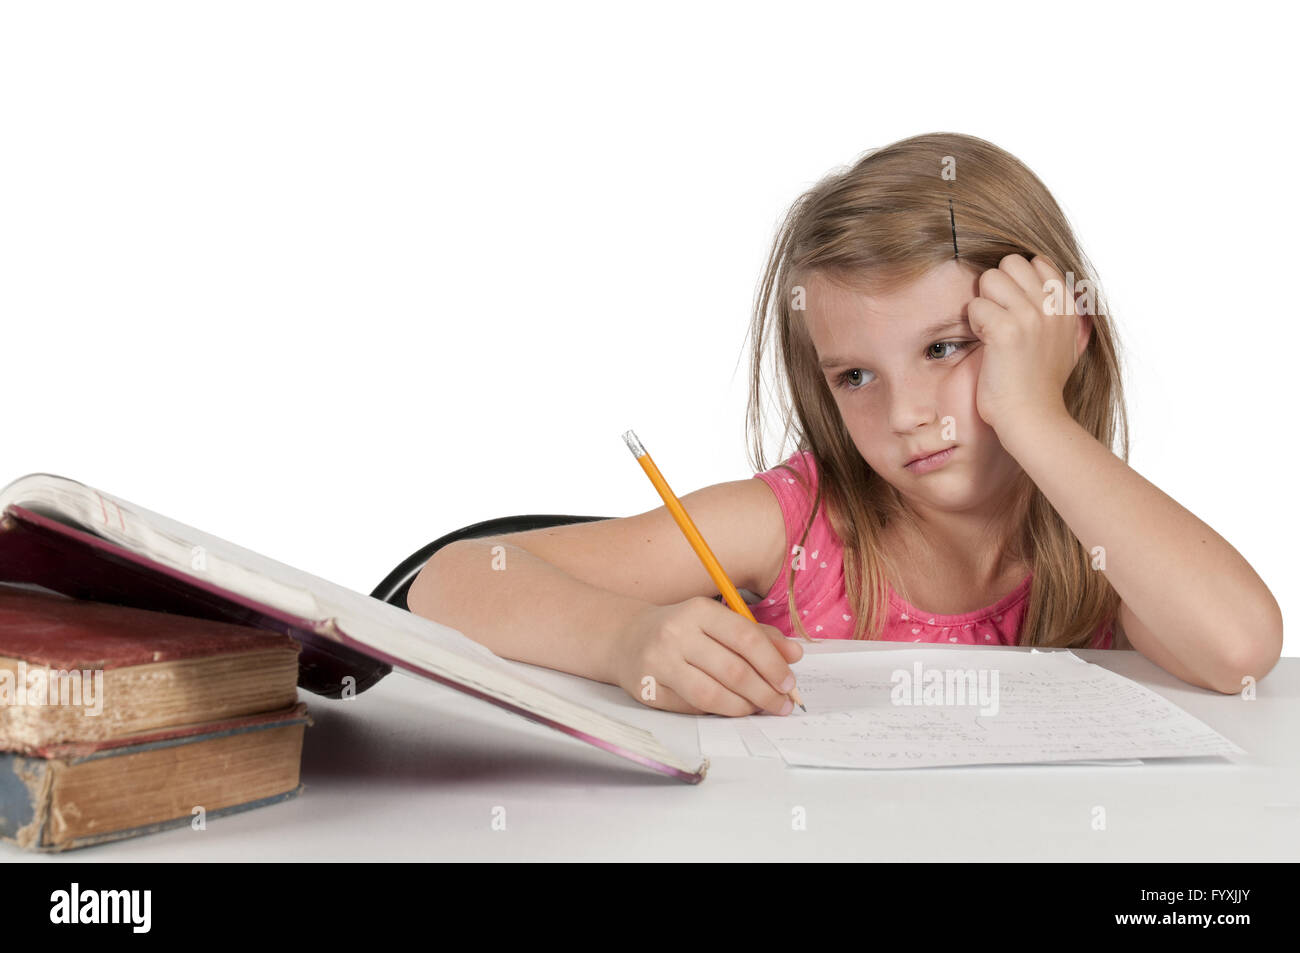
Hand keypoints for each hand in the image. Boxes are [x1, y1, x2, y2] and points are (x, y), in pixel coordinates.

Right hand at [610, 597, 801, 715]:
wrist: (626, 637)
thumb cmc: (681, 629)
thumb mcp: (716, 620)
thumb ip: (757, 635)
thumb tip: (794, 654)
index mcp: (699, 610)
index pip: (746, 638)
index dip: (773, 663)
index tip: (789, 682)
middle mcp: (676, 634)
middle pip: (733, 670)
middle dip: (765, 692)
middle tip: (781, 704)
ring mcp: (659, 663)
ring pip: (712, 695)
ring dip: (743, 707)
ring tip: (758, 709)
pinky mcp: (648, 690)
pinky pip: (692, 708)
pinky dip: (717, 712)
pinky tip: (730, 708)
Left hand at [966, 253, 1088, 435]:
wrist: (1034, 418)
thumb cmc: (1040, 385)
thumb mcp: (1065, 342)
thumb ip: (1059, 313)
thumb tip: (1050, 283)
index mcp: (1067, 305)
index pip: (1036, 261)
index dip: (1016, 282)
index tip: (1013, 311)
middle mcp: (1052, 305)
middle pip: (1010, 263)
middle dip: (996, 287)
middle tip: (997, 320)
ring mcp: (1031, 315)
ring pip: (990, 278)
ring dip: (983, 303)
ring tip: (991, 332)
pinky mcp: (1007, 330)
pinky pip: (976, 305)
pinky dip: (974, 324)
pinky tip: (985, 344)